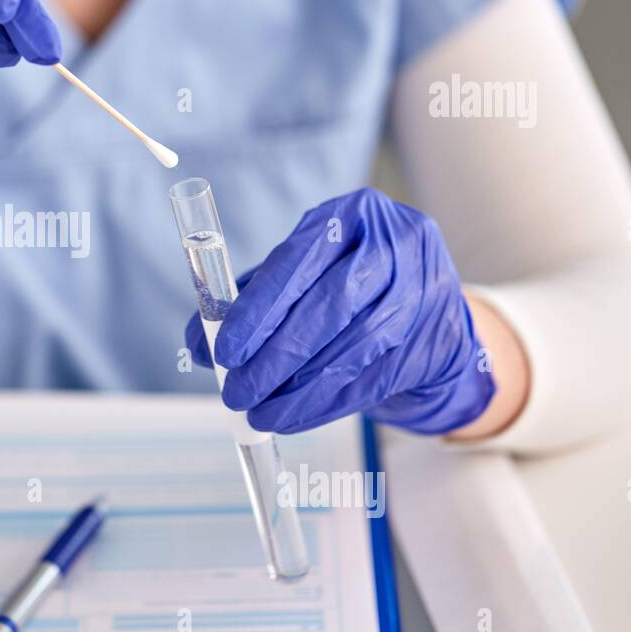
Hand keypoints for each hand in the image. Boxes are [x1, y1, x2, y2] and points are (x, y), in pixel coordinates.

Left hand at [185, 188, 495, 433]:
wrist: (426, 305)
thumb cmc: (342, 283)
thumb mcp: (297, 274)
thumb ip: (244, 301)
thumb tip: (198, 345)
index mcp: (353, 214)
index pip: (300, 262)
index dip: (259, 310)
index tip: (224, 351)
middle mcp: (397, 245)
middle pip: (331, 307)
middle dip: (276, 357)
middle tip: (236, 392)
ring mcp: (423, 293)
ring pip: (354, 350)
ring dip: (299, 390)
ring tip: (259, 412)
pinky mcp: (432, 341)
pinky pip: (372, 381)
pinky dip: (325, 404)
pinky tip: (292, 417)